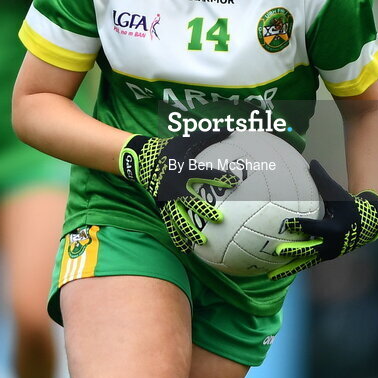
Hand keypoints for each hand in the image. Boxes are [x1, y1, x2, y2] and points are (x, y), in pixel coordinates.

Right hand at [118, 132, 239, 251]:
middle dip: (204, 210)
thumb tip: (231, 128)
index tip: (234, 182)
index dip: (219, 177)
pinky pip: (170, 223)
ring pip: (180, 217)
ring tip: (203, 242)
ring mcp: (168, 199)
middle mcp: (176, 186)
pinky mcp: (162, 206)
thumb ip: (210, 136)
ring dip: (190, 230)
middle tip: (220, 220)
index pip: (204, 173)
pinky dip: (177, 236)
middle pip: (191, 200)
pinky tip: (185, 249)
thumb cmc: (171, 149)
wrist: (143, 160)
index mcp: (184, 169)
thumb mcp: (188, 140)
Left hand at [269, 160, 377, 279]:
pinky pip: (307, 263)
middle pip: (309, 249)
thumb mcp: (337, 192)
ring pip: (306, 261)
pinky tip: (277, 272)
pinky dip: (294, 267)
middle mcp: (332, 244)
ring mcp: (329, 253)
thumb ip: (322, 178)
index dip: (301, 225)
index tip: (287, 224)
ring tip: (270, 275)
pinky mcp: (326, 257)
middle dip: (293, 251)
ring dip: (289, 267)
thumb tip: (311, 160)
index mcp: (335, 228)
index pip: (315, 227)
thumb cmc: (348, 203)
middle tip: (276, 251)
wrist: (367, 224)